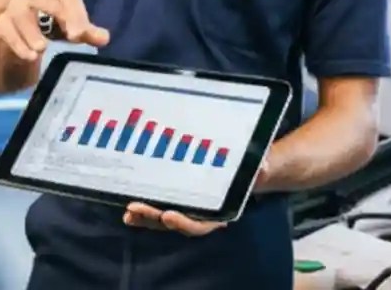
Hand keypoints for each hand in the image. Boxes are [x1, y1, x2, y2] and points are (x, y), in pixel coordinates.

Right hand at [0, 0, 109, 62]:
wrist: (21, 31)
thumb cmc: (52, 24)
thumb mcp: (72, 28)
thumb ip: (87, 32)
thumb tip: (104, 38)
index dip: (74, 12)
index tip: (80, 35)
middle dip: (57, 14)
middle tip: (73, 37)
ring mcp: (15, 7)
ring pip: (20, 13)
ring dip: (31, 32)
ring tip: (42, 48)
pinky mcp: (3, 23)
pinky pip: (6, 29)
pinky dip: (17, 43)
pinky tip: (30, 57)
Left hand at [121, 157, 272, 236]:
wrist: (250, 171)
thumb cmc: (252, 169)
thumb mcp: (259, 166)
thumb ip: (260, 168)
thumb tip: (262, 167)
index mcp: (221, 211)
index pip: (201, 224)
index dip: (184, 223)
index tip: (168, 216)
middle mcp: (203, 214)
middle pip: (176, 222)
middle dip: (155, 218)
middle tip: (136, 209)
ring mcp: (188, 208)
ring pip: (163, 219)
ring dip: (145, 217)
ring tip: (128, 212)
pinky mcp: (177, 200)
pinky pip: (159, 210)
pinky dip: (144, 212)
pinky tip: (128, 210)